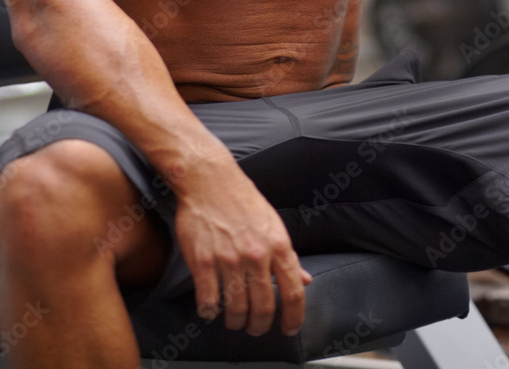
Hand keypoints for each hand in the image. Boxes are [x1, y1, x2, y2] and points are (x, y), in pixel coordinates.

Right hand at [173, 158, 311, 335]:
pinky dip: (209, 310)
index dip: (294, 317)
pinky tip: (210, 307)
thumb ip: (288, 256)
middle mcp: (256, 255)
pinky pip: (208, 300)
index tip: (289, 328)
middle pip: (264, 307)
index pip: (294, 292)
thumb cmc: (243, 201)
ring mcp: (229, 259)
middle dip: (260, 325)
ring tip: (234, 320)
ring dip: (235, 321)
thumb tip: (305, 280)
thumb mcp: (273, 225)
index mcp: (278, 245)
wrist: (210, 180)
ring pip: (236, 309)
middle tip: (255, 328)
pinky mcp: (204, 261)